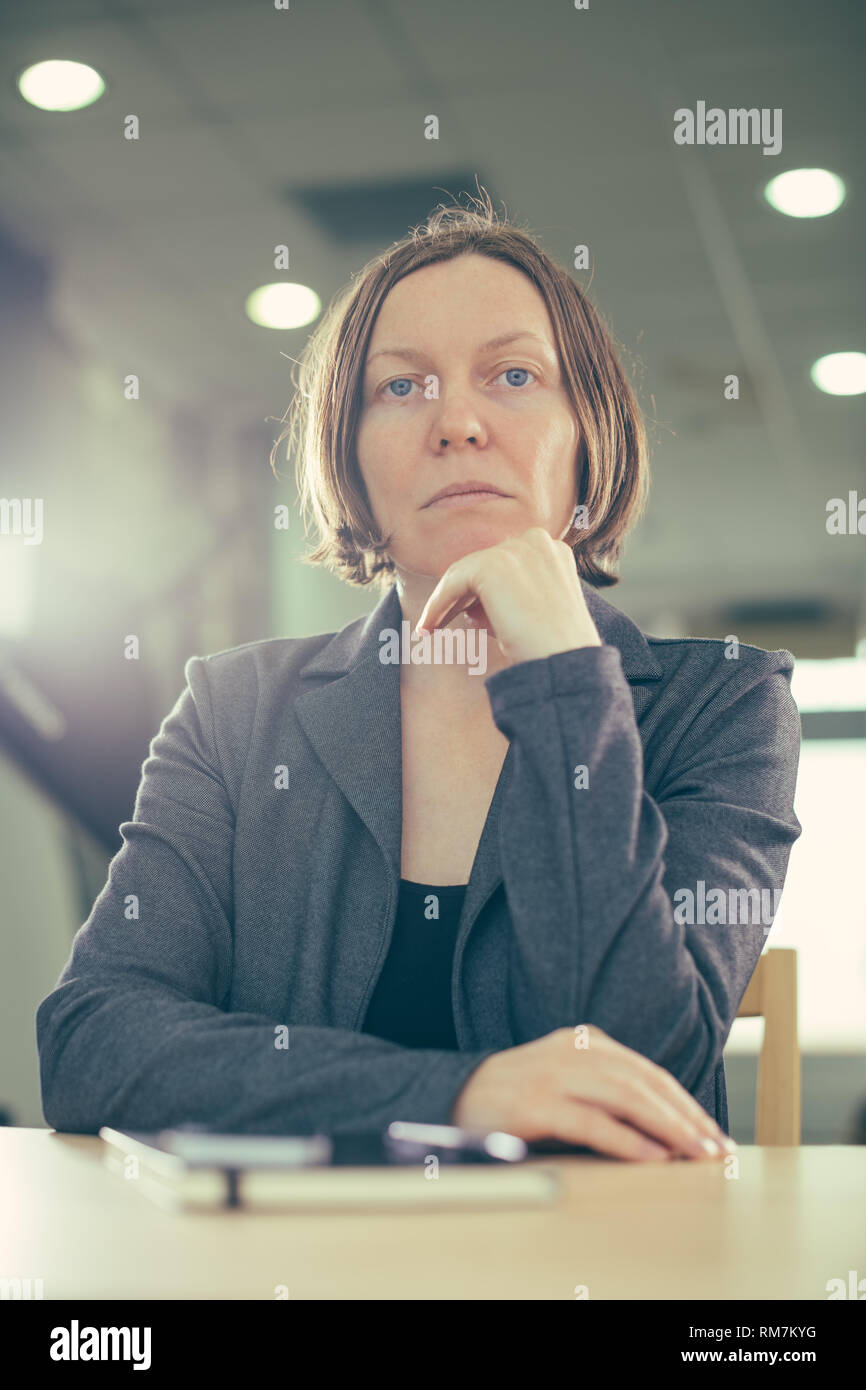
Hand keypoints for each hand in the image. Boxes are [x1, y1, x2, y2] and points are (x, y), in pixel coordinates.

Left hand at [415, 527, 600, 665]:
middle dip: (461, 594)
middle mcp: (536, 541)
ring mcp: (515, 549)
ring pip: (465, 572)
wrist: (563, 661)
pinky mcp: (492, 565)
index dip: (482, 590)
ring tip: (430, 628)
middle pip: (483, 564)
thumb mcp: (535, 615)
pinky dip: (437, 605)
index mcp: (553, 551)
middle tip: (439, 622)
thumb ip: (508, 600)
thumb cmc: (553, 649)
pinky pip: (453, 583)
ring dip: (445, 601)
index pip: (506, 564)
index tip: (464, 613)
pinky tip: (428, 628)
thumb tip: (469, 607)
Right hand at [451, 1025, 735, 1161]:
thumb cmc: (519, 1096)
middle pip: (642, 1081)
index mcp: (585, 1041)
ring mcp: (551, 1075)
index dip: (685, 1103)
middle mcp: (571, 1051)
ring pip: (624, 1096)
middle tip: (715, 1149)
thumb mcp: (568, 1080)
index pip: (648, 1072)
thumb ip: (608, 1090)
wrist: (454, 1096)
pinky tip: (651, 1156)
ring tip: (694, 1154)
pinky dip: (626, 1139)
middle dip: (685, 1117)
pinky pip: (590, 1121)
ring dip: (666, 1127)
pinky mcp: (533, 1104)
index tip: (713, 1134)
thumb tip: (668, 1128)